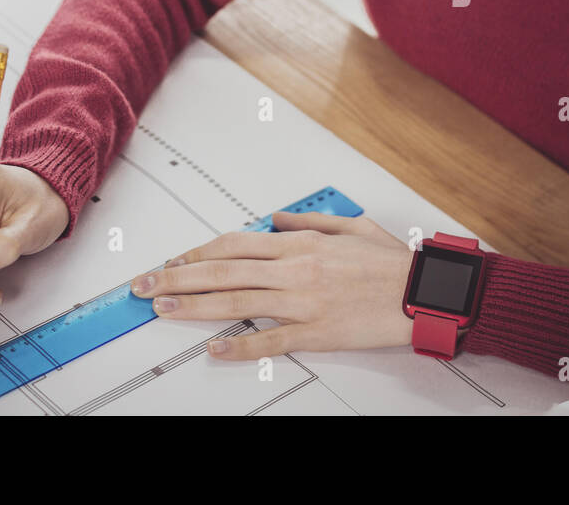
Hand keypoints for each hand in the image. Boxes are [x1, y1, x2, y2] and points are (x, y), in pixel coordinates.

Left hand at [130, 212, 414, 359]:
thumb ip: (308, 222)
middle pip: (224, 271)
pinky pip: (272, 341)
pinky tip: (216, 349)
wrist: (423, 293)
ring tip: (162, 309)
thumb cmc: (392, 264)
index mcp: (302, 244)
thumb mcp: (351, 227)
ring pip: (237, 302)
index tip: (173, 260)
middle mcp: (297, 270)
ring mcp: (305, 303)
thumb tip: (275, 219)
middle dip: (177, 277)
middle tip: (145, 285)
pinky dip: (241, 344)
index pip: (235, 244)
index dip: (198, 252)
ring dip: (194, 306)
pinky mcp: (318, 332)